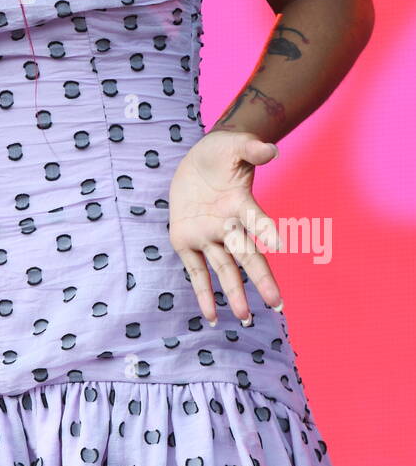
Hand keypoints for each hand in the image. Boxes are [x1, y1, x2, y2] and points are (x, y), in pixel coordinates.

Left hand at [167, 129, 283, 324]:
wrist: (200, 161)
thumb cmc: (223, 153)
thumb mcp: (234, 146)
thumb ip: (251, 149)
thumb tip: (271, 150)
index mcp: (240, 203)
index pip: (255, 219)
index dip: (266, 229)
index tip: (278, 243)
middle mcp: (228, 225)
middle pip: (246, 255)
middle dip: (260, 278)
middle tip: (276, 302)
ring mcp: (208, 235)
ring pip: (224, 268)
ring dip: (234, 293)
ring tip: (245, 318)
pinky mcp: (186, 240)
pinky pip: (195, 270)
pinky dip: (203, 293)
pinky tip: (211, 317)